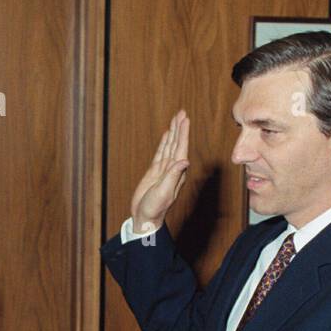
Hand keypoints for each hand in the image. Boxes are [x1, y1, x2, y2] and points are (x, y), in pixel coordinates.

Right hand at [129, 110, 189, 233]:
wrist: (145, 218)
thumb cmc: (155, 208)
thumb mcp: (164, 192)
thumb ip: (173, 176)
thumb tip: (184, 161)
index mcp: (177, 172)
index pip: (181, 148)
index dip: (183, 133)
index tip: (185, 119)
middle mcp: (173, 169)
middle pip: (177, 144)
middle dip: (179, 128)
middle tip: (182, 112)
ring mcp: (164, 170)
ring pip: (169, 146)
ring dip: (173, 132)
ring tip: (176, 119)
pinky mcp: (155, 172)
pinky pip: (161, 153)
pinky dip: (164, 143)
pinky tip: (166, 135)